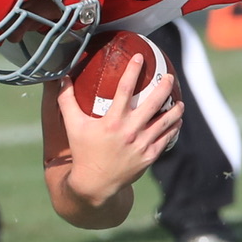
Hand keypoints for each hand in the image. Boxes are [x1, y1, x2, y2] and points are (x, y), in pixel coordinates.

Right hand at [57, 59, 182, 207]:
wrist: (94, 184)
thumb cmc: (83, 152)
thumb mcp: (73, 125)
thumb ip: (67, 100)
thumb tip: (61, 78)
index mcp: (112, 121)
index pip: (125, 89)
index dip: (133, 70)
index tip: (140, 57)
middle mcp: (129, 131)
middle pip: (153, 103)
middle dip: (164, 87)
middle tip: (170, 77)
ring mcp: (141, 145)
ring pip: (165, 122)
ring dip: (175, 110)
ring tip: (180, 102)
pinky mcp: (149, 156)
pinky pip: (165, 139)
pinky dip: (173, 129)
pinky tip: (177, 122)